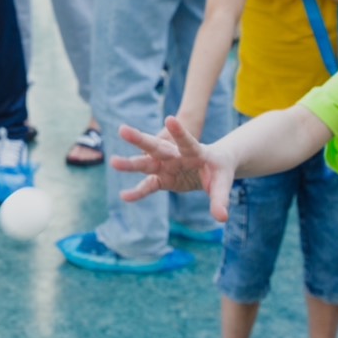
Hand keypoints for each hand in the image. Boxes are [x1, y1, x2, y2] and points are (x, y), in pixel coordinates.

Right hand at [112, 116, 239, 219]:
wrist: (212, 167)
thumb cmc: (219, 170)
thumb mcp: (224, 182)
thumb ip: (220, 198)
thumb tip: (221, 218)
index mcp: (195, 151)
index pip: (186, 141)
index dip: (179, 132)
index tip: (169, 120)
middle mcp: (176, 155)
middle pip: (156, 146)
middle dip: (140, 139)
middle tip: (122, 130)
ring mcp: (166, 166)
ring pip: (146, 163)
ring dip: (130, 163)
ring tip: (113, 162)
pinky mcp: (162, 179)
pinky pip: (148, 186)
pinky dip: (137, 192)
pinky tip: (124, 196)